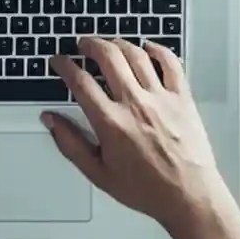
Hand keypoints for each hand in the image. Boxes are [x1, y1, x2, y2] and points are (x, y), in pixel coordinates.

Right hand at [42, 37, 229, 229]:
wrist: (188, 195)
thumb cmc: (146, 189)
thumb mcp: (98, 173)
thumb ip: (71, 144)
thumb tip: (51, 121)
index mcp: (111, 123)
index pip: (80, 82)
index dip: (64, 65)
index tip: (59, 61)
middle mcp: (135, 104)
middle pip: (108, 57)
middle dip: (90, 44)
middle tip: (83, 44)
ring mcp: (161, 98)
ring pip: (136, 55)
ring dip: (118, 43)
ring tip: (109, 43)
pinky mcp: (182, 98)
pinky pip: (171, 64)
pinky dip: (158, 50)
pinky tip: (149, 47)